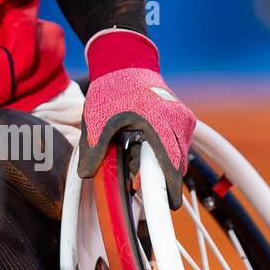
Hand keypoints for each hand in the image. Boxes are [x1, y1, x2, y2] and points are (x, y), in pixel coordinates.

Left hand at [75, 28, 196, 209]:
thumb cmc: (112, 90)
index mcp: (158, 121)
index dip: (169, 186)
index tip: (168, 204)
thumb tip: (85, 174)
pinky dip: (166, 153)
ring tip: (138, 169)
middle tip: (139, 186)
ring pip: (179, 154)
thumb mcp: (97, 118)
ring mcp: (183, 119)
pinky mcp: (183, 118)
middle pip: (177, 162)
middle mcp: (177, 120)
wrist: (126, 65)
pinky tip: (146, 154)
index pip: (169, 162)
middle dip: (161, 178)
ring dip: (163, 165)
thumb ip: (93, 147)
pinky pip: (179, 144)